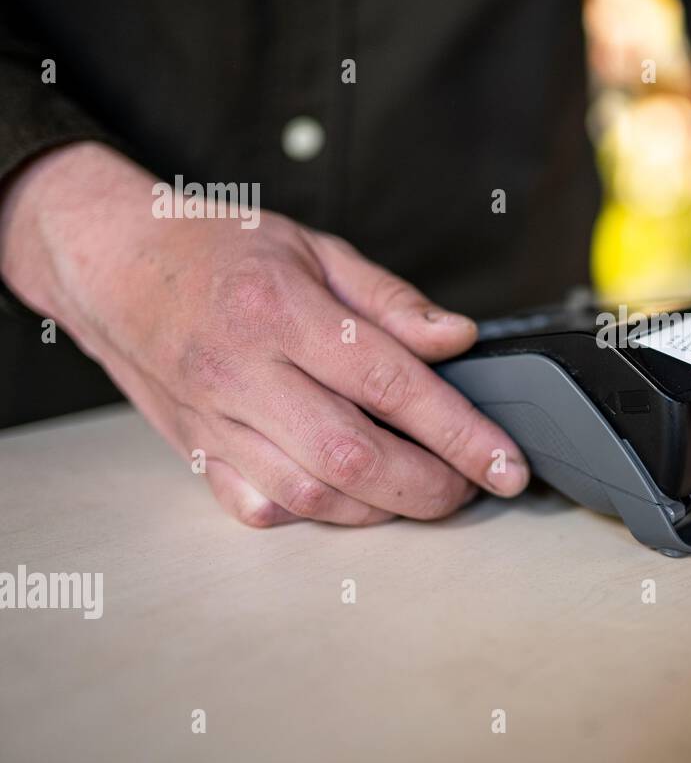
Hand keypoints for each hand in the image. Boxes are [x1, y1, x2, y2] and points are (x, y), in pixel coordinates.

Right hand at [0, 142, 528, 525]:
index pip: (391, 383)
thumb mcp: (314, 248)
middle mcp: (242, 372)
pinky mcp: (194, 452)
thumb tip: (459, 340)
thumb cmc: (216, 249)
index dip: (461, 432)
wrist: (111, 263)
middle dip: (431, 486)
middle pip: (353, 457)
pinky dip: (315, 514)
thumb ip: (390, 300)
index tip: (507, 463)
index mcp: (281, 310)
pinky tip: (346, 493)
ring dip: (382, 508)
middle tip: (473, 484)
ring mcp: (213, 420)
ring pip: (310, 497)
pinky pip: (260, 509)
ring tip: (421, 488)